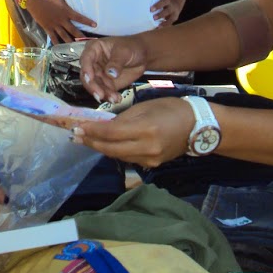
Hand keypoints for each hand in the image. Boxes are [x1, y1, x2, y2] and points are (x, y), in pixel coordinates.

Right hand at [26, 0, 95, 43]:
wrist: (35, 0)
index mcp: (66, 11)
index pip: (79, 17)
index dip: (87, 21)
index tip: (95, 25)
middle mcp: (61, 19)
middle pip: (73, 30)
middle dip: (81, 36)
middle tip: (88, 42)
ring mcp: (54, 24)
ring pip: (64, 35)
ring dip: (70, 42)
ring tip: (76, 47)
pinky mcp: (47, 28)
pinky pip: (53, 37)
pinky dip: (57, 43)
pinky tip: (61, 47)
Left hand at [69, 97, 193, 165]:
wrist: (197, 126)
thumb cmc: (171, 109)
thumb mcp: (145, 107)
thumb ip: (123, 119)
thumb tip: (103, 126)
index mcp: (146, 130)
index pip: (111, 133)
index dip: (92, 131)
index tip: (77, 127)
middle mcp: (146, 148)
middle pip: (110, 149)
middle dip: (91, 142)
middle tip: (75, 136)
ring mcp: (149, 160)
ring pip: (117, 156)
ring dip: (100, 147)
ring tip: (86, 139)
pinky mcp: (152, 165)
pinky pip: (128, 158)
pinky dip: (115, 151)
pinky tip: (106, 144)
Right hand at [79, 34, 146, 100]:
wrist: (143, 56)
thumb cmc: (132, 47)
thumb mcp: (125, 51)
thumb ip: (117, 62)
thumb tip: (110, 73)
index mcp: (94, 49)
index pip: (86, 59)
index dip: (86, 69)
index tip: (90, 78)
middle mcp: (93, 63)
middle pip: (87, 76)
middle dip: (93, 87)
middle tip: (101, 95)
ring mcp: (99, 74)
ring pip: (95, 86)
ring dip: (103, 94)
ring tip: (114, 99)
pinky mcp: (106, 84)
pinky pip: (104, 92)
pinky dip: (109, 96)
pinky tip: (117, 99)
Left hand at [150, 0, 180, 25]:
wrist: (175, 6)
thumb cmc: (162, 3)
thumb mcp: (159, 0)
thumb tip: (138, 0)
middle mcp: (169, 3)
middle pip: (164, 2)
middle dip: (158, 5)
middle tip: (150, 10)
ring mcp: (173, 10)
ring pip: (168, 12)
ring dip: (161, 15)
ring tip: (154, 19)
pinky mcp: (174, 17)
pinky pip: (170, 21)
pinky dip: (164, 24)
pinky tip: (158, 27)